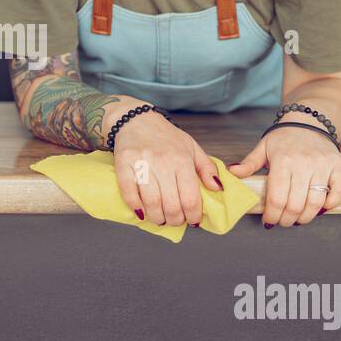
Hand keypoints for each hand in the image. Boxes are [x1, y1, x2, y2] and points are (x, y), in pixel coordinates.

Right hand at [111, 111, 221, 226]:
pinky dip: (136, 207)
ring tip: (160, 218)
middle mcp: (162, 162)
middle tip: (175, 220)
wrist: (137, 120)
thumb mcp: (192, 148)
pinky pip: (129, 193)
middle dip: (175, 220)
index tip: (193, 220)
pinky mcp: (123, 164)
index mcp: (182, 160)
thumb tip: (218, 188)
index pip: (190, 197)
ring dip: (157, 218)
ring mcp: (142, 164)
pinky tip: (142, 212)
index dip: (193, 215)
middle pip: (171, 205)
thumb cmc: (166, 137)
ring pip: (151, 203)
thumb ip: (207, 168)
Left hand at [227, 123, 340, 226]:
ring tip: (298, 219)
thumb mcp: (263, 147)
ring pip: (316, 202)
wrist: (310, 122)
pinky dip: (330, 205)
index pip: (277, 198)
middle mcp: (304, 164)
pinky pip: (339, 192)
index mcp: (282, 161)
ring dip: (306, 217)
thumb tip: (231, 174)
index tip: (269, 221)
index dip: (272, 215)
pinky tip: (319, 209)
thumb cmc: (284, 139)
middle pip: (295, 204)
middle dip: (287, 220)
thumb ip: (249, 163)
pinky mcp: (338, 167)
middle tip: (283, 222)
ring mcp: (323, 166)